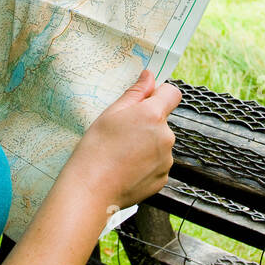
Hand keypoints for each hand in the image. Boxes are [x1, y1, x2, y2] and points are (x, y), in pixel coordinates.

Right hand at [64, 69, 181, 213]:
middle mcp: (166, 136)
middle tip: (121, 134)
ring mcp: (166, 160)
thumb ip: (135, 93)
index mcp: (153, 115)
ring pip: (159, 144)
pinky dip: (145, 165)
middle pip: (163, 121)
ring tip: (121, 154)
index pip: (172, 93)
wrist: (92, 189)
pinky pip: (157, 164)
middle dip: (147, 123)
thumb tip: (149, 76)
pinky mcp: (162, 178)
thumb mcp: (111, 113)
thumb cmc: (96, 148)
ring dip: (146, 145)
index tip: (145, 100)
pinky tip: (126, 169)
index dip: (159, 94)